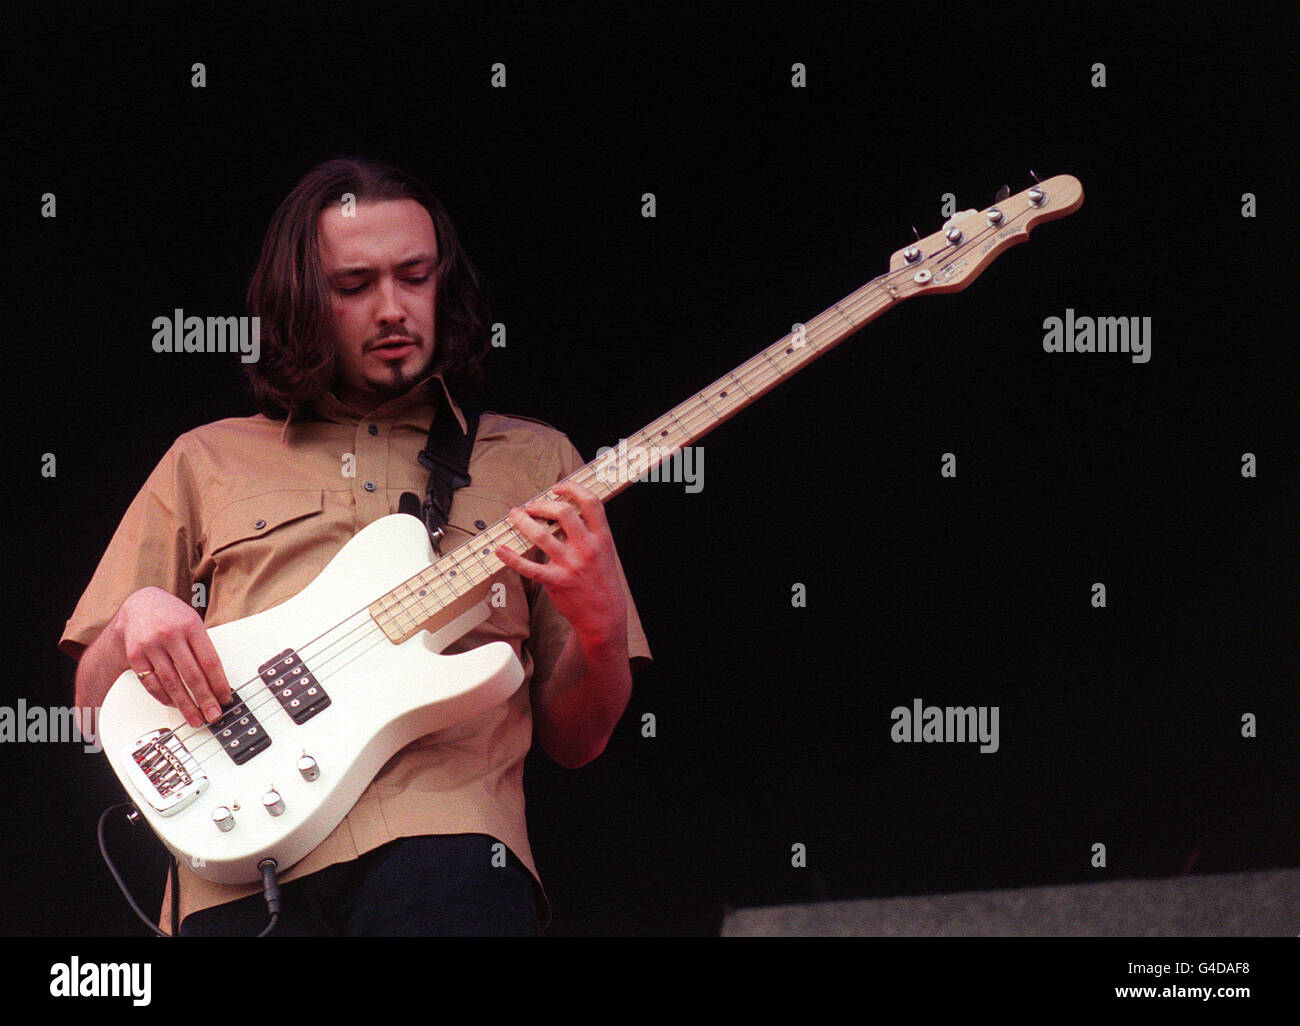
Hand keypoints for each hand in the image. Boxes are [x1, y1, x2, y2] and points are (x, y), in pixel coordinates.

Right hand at [110, 587, 232, 726]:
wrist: (139, 605)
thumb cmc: (171, 616)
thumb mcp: (192, 621)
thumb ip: (203, 646)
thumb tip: (218, 681)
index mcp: (191, 625)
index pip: (210, 661)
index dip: (219, 683)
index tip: (225, 698)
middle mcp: (170, 635)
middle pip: (192, 674)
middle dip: (205, 699)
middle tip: (213, 716)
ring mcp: (151, 646)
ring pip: (171, 682)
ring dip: (185, 705)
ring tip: (195, 718)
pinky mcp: (135, 656)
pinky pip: (152, 683)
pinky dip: (165, 697)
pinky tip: (175, 705)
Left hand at [495, 481, 627, 651]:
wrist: (604, 615)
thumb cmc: (601, 580)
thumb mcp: (605, 552)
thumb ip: (590, 532)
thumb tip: (564, 512)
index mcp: (602, 537)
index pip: (591, 503)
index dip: (572, 489)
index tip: (557, 488)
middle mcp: (587, 548)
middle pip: (563, 513)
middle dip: (542, 505)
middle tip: (530, 506)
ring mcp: (571, 565)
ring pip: (541, 535)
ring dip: (523, 522)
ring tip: (515, 516)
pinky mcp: (556, 582)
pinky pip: (529, 567)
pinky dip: (510, 557)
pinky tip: (500, 550)